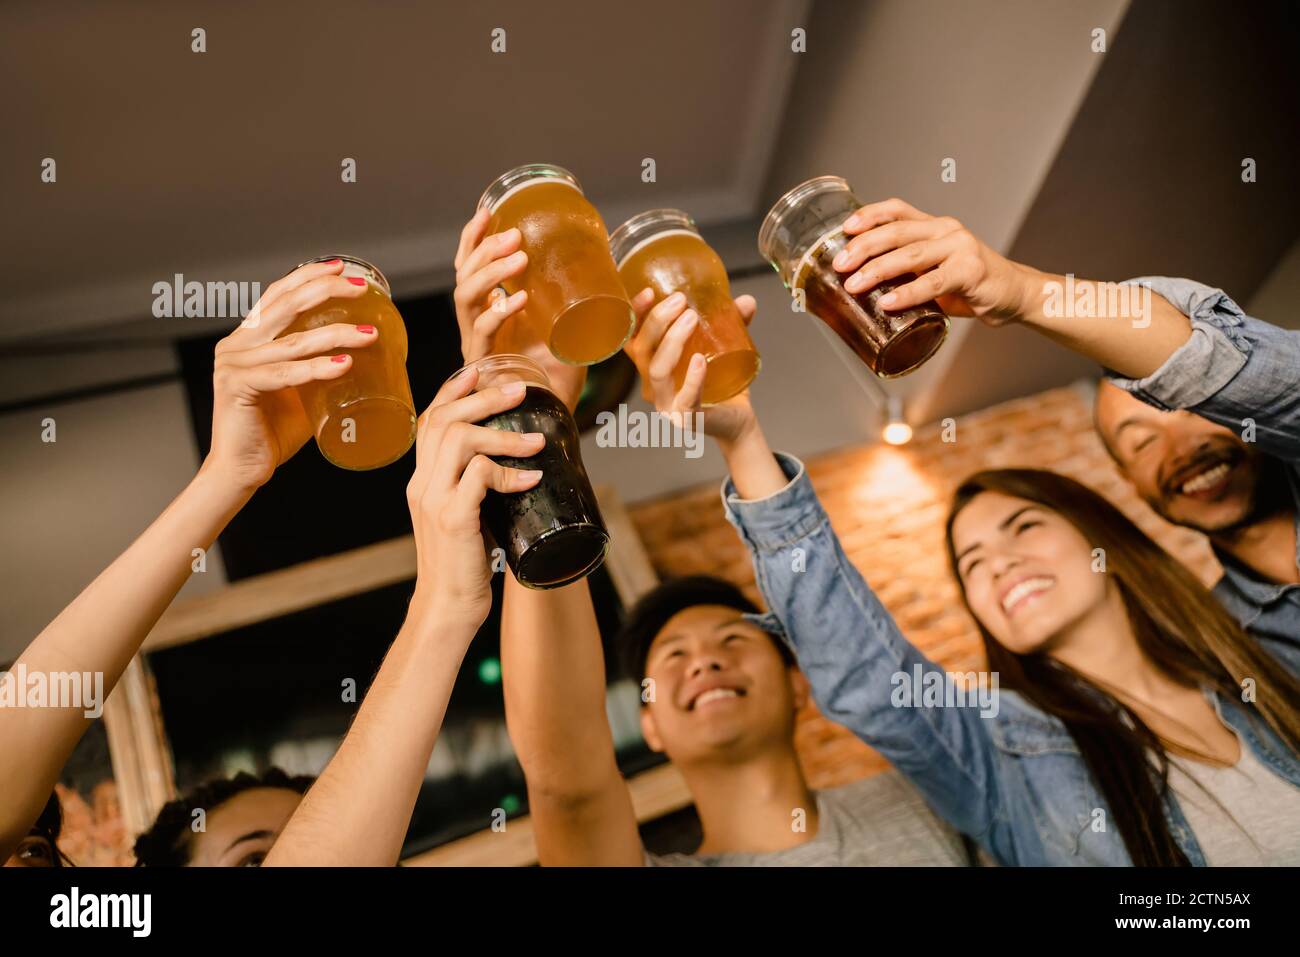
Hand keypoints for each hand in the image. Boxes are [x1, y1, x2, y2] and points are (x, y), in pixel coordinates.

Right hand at [204, 260, 377, 490]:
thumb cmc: (274, 431)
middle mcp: (236, 344)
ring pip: (293, 341)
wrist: (243, 469)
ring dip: (336, 334)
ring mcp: (233, 364)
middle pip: (285, 305)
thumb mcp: (300, 389)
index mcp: (248, 338)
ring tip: (370, 334)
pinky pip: (285, 374)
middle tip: (361, 289)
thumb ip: (318, 368)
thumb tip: (364, 355)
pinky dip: (317, 368)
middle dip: (326, 291)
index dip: (307, 276)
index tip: (341, 267)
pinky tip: (344, 364)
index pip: (277, 295)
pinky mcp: (237, 387)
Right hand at [406, 367, 545, 628]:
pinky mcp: (453, 519)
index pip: (428, 420)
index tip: (478, 371)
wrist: (446, 607)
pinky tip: (532, 477)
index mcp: (422, 480)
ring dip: (503, 433)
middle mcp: (422, 484)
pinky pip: (480, 477)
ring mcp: (434, 500)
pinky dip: (509, 471)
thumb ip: (480, 489)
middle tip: (519, 390)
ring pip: (460, 441)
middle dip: (483, 398)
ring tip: (536, 441)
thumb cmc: (464, 564)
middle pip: (443, 419)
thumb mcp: (468, 517)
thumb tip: (519, 467)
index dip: (452, 390)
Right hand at [452, 209, 586, 411]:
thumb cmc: (562, 381)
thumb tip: (644, 292)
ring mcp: (477, 346)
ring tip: (517, 259)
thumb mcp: (581, 337)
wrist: (551, 422)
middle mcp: (478, 327)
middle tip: (514, 236)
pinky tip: (515, 300)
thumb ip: (601, 315)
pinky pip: (481, 333)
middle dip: (486, 250)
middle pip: (464, 276)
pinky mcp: (482, 367)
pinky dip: (497, 313)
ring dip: (490, 274)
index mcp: (492, 312)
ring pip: (465, 298)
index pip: (470, 268)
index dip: (474, 239)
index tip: (489, 210)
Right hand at [625, 288, 759, 446]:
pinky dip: (692, 378)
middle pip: (642, 350)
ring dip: (672, 341)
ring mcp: (667, 403)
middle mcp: (653, 384)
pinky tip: (700, 361)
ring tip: (691, 318)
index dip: (635, 315)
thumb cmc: (721, 384)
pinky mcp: (686, 418)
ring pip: (658, 371)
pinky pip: (685, 398)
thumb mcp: (722, 347)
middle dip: (657, 321)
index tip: (648, 292)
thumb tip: (746, 301)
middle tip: (680, 300)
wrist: (736, 420)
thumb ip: (731, 323)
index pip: (633, 338)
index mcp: (653, 365)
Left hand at [834, 198, 1031, 324]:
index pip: (897, 210)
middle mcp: (946, 230)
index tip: (845, 228)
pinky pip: (932, 281)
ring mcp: (960, 247)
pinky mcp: (970, 270)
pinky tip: (888, 302)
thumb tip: (863, 289)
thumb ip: (907, 274)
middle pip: (896, 231)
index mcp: (934, 226)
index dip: (869, 215)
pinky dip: (907, 292)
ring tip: (854, 285)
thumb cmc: (970, 285)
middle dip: (863, 247)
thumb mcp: (934, 272)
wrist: (1014, 295)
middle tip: (839, 264)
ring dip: (877, 270)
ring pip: (910, 255)